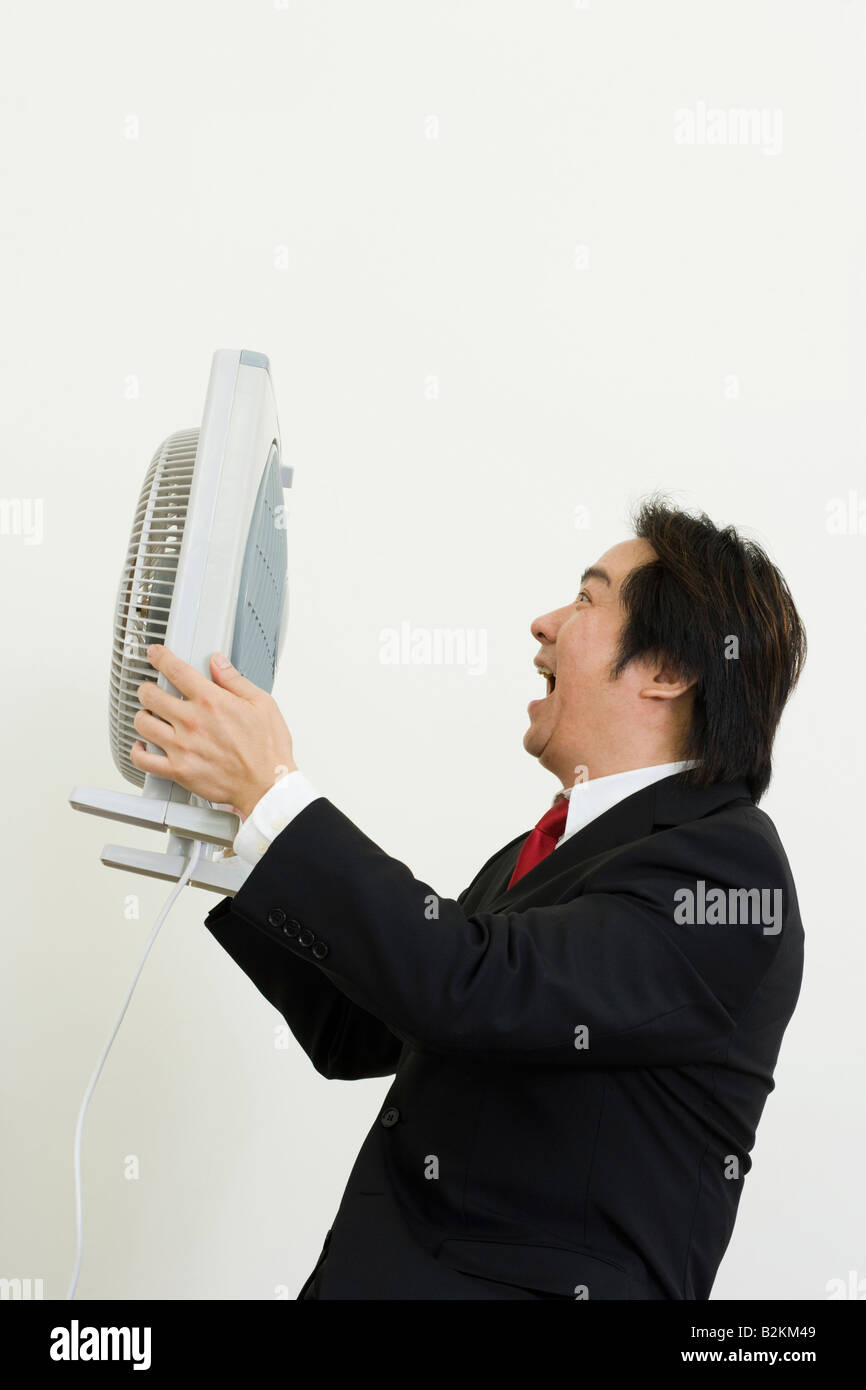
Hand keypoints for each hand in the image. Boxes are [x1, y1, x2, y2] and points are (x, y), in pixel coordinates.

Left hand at [130, 645, 297, 818]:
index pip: (175, 670)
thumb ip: (235, 680)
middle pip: (150, 695)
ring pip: (142, 724)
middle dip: (147, 688)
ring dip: (142, 716)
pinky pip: (144, 760)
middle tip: (150, 690)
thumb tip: (218, 662)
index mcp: (211, 701)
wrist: (266, 785)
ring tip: (148, 716)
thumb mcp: (261, 703)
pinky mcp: (178, 770)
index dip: (160, 657)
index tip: (155, 654)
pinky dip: (138, 752)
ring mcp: (182, 747)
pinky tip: (142, 747)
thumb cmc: (267, 749)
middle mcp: (192, 722)